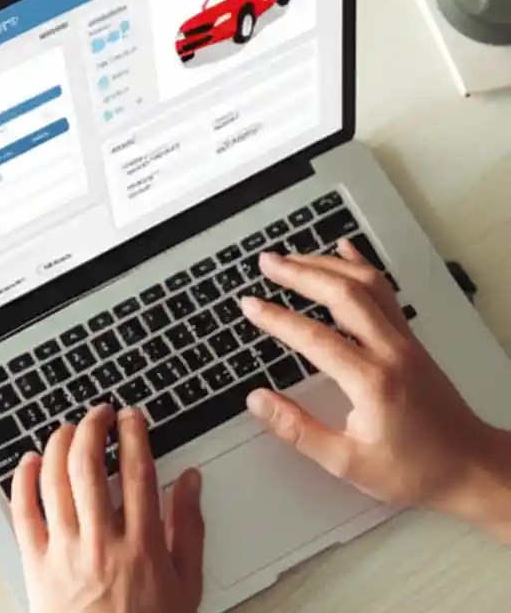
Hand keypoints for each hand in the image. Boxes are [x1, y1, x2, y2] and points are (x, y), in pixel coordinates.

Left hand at [11, 406, 203, 612]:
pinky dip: (23, 479)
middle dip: (93, 428)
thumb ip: (189, 527)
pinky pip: (22, 511)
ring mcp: (64, 551)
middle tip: (98, 413)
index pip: (138, 472)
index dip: (134, 435)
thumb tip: (190, 481)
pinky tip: (29, 460)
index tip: (132, 417)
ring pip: (54, 481)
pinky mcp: (34, 563)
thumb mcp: (186, 584)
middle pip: (90, 466)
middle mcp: (101, 543)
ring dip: (58, 444)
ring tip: (67, 428)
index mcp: (142, 546)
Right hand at [241, 239, 510, 540]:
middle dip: (300, 273)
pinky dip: (362, 266)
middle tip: (267, 263)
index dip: (277, 318)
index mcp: (371, 382)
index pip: (314, 337)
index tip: (249, 306)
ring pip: (366, 285)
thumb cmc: (415, 470)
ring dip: (327, 265)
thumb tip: (258, 401)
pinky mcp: (411, 341)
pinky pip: (385, 293)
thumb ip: (298, 429)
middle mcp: (391, 352)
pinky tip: (345, 251)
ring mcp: (405, 342)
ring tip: (293, 257)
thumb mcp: (347, 463)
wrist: (471, 467)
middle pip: (343, 294)